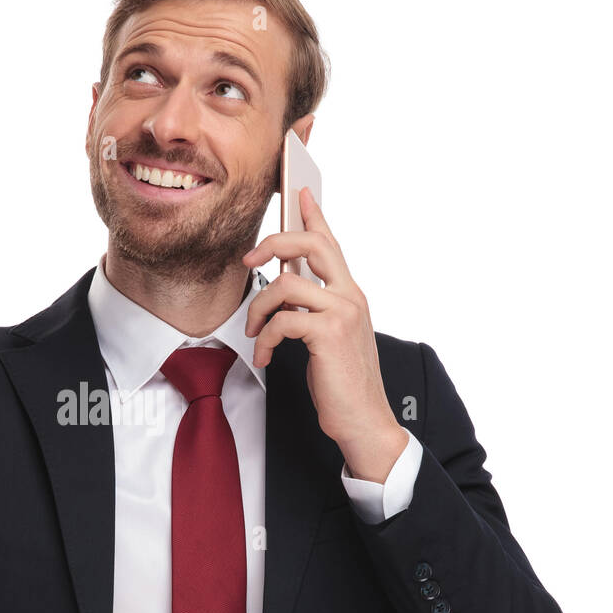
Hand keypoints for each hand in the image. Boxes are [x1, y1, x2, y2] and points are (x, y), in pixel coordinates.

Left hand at [242, 187, 407, 480]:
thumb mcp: (329, 338)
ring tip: (254, 333)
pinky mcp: (329, 335)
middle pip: (311, 245)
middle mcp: (351, 296)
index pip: (331, 243)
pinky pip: (283, 320)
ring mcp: (343, 313)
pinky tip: (265, 358)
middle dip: (274, 243)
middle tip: (248, 260)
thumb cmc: (343, 384)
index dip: (314, 215)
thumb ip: (314, 309)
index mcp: (350, 294)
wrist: (364, 421)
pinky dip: (266, 340)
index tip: (300, 191)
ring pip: (286, 285)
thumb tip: (285, 289)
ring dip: (259, 309)